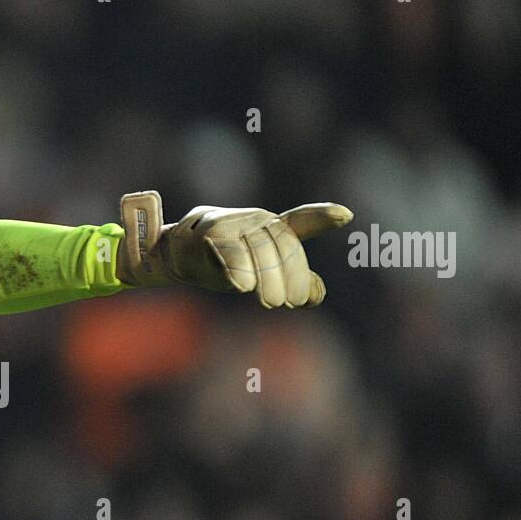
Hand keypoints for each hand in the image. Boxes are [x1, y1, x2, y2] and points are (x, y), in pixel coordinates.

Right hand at [117, 190, 352, 307]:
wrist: (174, 255)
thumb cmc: (221, 264)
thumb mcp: (258, 274)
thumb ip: (290, 281)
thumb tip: (315, 295)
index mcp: (270, 227)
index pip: (300, 221)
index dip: (322, 217)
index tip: (346, 216)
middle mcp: (254, 219)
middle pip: (283, 246)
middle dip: (291, 276)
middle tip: (290, 303)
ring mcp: (232, 223)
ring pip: (260, 250)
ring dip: (269, 279)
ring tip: (272, 302)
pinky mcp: (208, 234)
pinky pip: (229, 252)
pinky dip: (239, 269)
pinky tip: (245, 287)